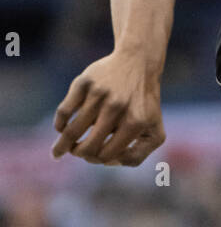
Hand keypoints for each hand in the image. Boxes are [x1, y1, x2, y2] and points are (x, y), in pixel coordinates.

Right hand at [52, 51, 164, 166]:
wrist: (139, 63)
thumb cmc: (144, 104)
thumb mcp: (154, 131)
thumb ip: (137, 156)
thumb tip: (108, 164)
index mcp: (135, 123)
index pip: (106, 156)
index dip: (96, 160)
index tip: (93, 157)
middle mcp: (117, 107)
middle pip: (87, 147)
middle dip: (78, 154)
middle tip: (75, 152)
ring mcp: (99, 94)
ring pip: (71, 131)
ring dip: (63, 145)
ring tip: (61, 148)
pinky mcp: (84, 82)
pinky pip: (64, 111)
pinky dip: (59, 125)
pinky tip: (61, 129)